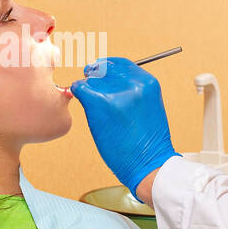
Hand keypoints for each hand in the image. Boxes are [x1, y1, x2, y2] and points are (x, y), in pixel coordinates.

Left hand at [69, 57, 179, 197]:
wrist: (149, 164)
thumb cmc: (147, 143)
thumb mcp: (148, 107)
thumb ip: (131, 91)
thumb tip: (106, 81)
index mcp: (148, 82)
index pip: (120, 64)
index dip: (106, 67)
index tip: (98, 71)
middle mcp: (133, 84)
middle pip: (103, 69)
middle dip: (94, 78)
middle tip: (90, 89)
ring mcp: (116, 93)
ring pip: (90, 80)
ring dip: (88, 91)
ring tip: (96, 109)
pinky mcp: (100, 104)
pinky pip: (80, 88)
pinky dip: (78, 94)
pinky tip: (86, 107)